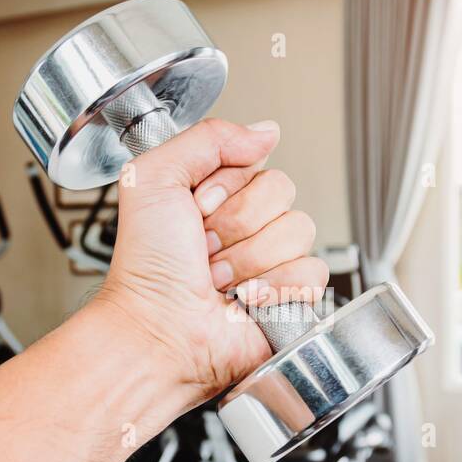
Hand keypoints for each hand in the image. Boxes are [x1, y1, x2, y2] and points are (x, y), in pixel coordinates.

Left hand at [94, 118, 327, 407]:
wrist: (159, 329)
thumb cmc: (148, 266)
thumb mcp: (155, 177)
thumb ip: (207, 138)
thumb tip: (266, 132)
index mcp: (218, 193)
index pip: (256, 161)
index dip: (225, 187)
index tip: (196, 210)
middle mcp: (246, 224)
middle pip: (281, 191)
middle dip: (236, 224)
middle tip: (204, 249)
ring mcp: (271, 259)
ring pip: (298, 230)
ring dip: (249, 259)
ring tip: (218, 280)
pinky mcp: (292, 296)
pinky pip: (313, 271)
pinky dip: (275, 287)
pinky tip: (246, 299)